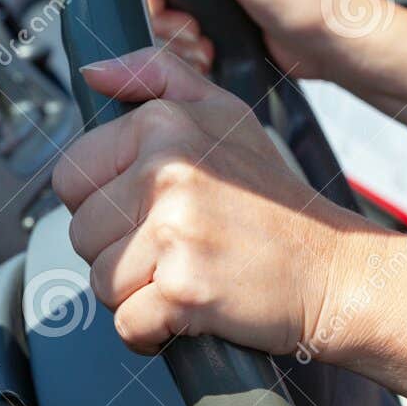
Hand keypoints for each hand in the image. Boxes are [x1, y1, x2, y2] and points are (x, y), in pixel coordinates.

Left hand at [52, 48, 376, 354]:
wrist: (336, 271)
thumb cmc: (278, 202)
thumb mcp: (224, 114)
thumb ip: (156, 78)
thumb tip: (92, 73)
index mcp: (162, 125)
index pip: (71, 175)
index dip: (105, 204)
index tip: (150, 213)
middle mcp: (165, 171)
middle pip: (81, 234)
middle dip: (121, 253)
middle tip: (178, 248)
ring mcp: (175, 229)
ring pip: (100, 283)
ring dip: (137, 294)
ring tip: (189, 274)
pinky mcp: (184, 287)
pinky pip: (127, 325)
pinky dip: (154, 333)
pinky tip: (192, 310)